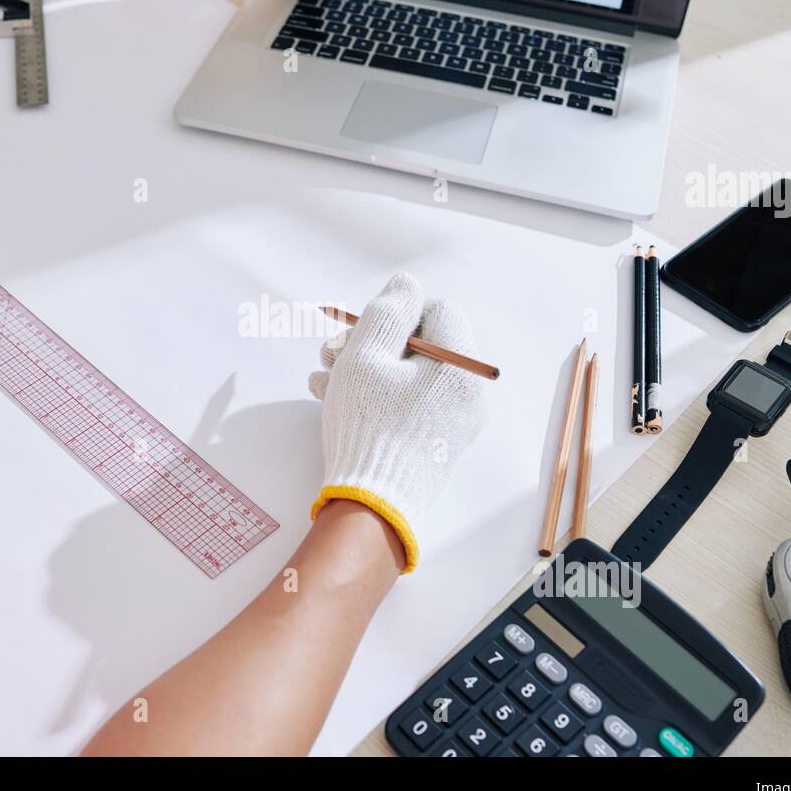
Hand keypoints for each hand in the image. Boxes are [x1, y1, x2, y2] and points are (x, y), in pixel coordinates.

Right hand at [308, 272, 486, 572]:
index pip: (439, 311)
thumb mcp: (366, 356)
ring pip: (408, 375)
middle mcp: (467, 392)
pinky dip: (376, 396)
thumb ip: (387, 313)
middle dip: (370, 343)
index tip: (363, 333)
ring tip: (322, 379)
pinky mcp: (435, 442)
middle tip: (331, 353)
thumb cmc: (368, 426)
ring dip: (363, 369)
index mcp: (461, 367)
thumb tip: (407, 284)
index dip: (397, 315)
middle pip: (420, 345)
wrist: (370, 505)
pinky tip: (332, 398)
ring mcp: (454, 421)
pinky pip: (409, 404)